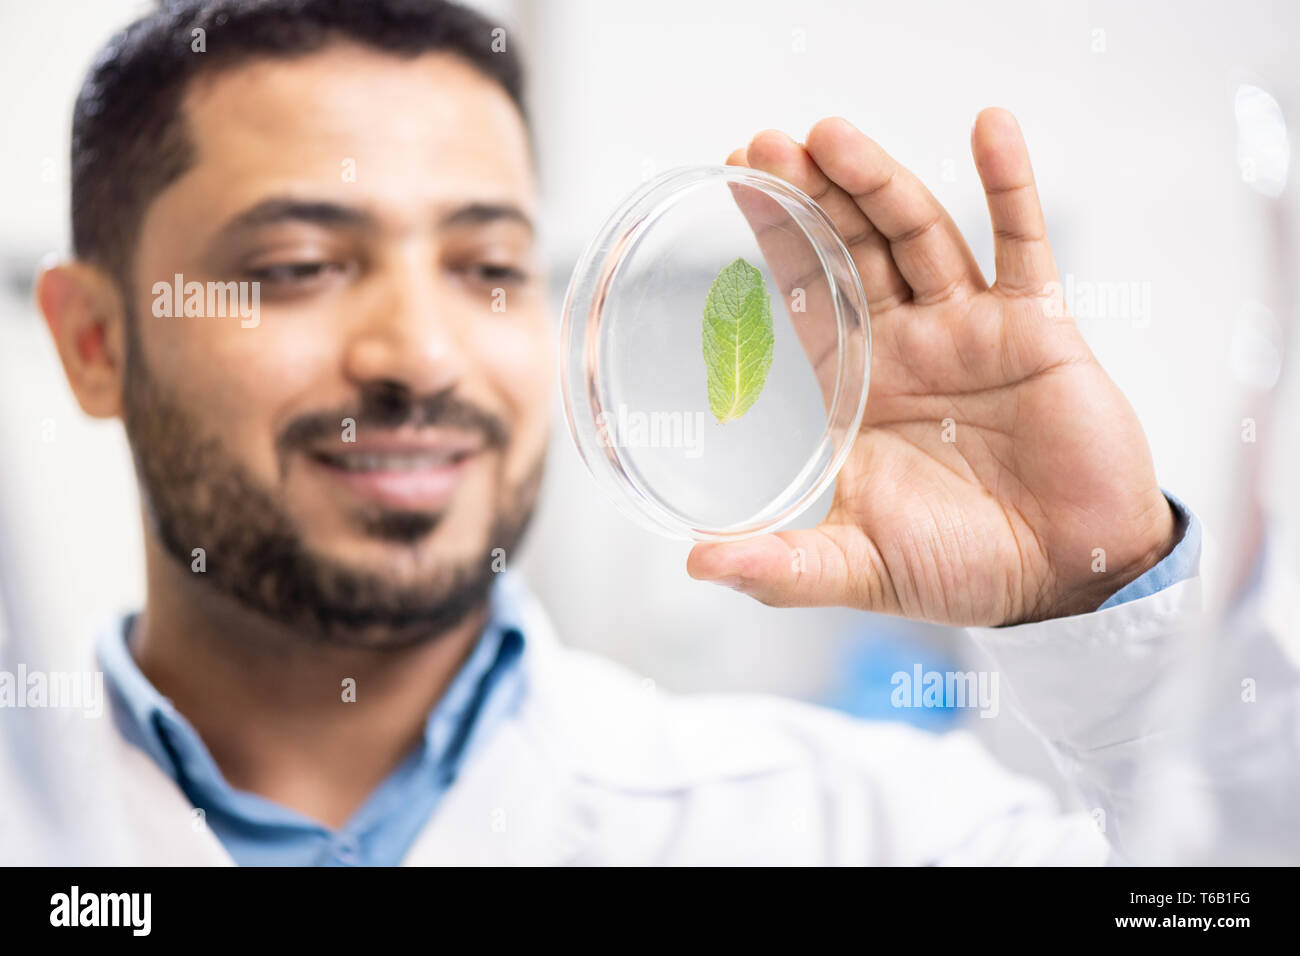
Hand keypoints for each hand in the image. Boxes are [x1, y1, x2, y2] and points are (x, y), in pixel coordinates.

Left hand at [687, 109, 1176, 625]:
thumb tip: (699, 566)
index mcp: (855, 386)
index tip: (733, 181)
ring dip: (878, 183)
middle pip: (851, 249)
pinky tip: (989, 127)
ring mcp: (969, 327)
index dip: (770, 241)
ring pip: (919, 235)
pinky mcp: (1037, 326)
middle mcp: (905, 344)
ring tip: (833, 135)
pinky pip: (1023, 244)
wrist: (1067, 583)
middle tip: (768, 145)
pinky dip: (1009, 187)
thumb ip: (783, 568)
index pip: (801, 297)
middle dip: (810, 196)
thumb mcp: (859, 568)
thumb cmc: (962, 570)